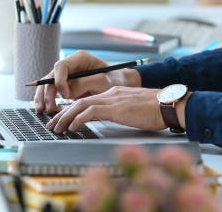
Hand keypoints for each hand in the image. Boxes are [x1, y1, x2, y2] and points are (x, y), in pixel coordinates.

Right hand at [33, 50, 140, 113]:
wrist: (122, 85)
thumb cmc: (116, 80)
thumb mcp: (103, 81)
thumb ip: (84, 84)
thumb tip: (67, 92)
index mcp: (80, 59)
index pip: (61, 66)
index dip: (59, 81)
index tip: (65, 95)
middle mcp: (71, 65)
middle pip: (51, 76)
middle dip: (46, 92)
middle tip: (47, 107)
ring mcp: (68, 76)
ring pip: (48, 84)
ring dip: (44, 97)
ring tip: (43, 111)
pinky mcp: (67, 86)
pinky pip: (53, 92)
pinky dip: (49, 101)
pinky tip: (49, 111)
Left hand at [46, 86, 166, 133]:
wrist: (169, 104)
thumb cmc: (157, 109)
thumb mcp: (134, 108)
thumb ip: (120, 110)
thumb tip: (109, 118)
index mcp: (115, 93)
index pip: (87, 100)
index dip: (71, 109)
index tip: (62, 119)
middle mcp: (111, 93)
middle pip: (79, 101)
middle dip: (62, 114)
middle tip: (52, 125)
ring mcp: (113, 99)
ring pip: (81, 105)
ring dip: (65, 117)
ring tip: (56, 128)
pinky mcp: (116, 108)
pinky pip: (91, 112)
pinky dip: (78, 119)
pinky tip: (72, 127)